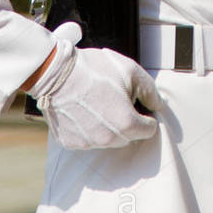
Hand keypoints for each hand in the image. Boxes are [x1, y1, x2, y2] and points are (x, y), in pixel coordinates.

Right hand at [27, 22, 158, 150]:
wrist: (55, 72)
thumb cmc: (94, 69)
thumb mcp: (131, 71)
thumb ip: (150, 91)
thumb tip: (157, 105)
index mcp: (126, 124)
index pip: (148, 130)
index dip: (146, 115)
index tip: (137, 104)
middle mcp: (108, 140)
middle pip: (128, 136)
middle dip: (127, 120)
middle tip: (116, 99)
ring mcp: (87, 143)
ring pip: (108, 139)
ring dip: (108, 125)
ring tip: (97, 101)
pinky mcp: (70, 142)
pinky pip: (87, 139)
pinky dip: (88, 127)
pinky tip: (83, 109)